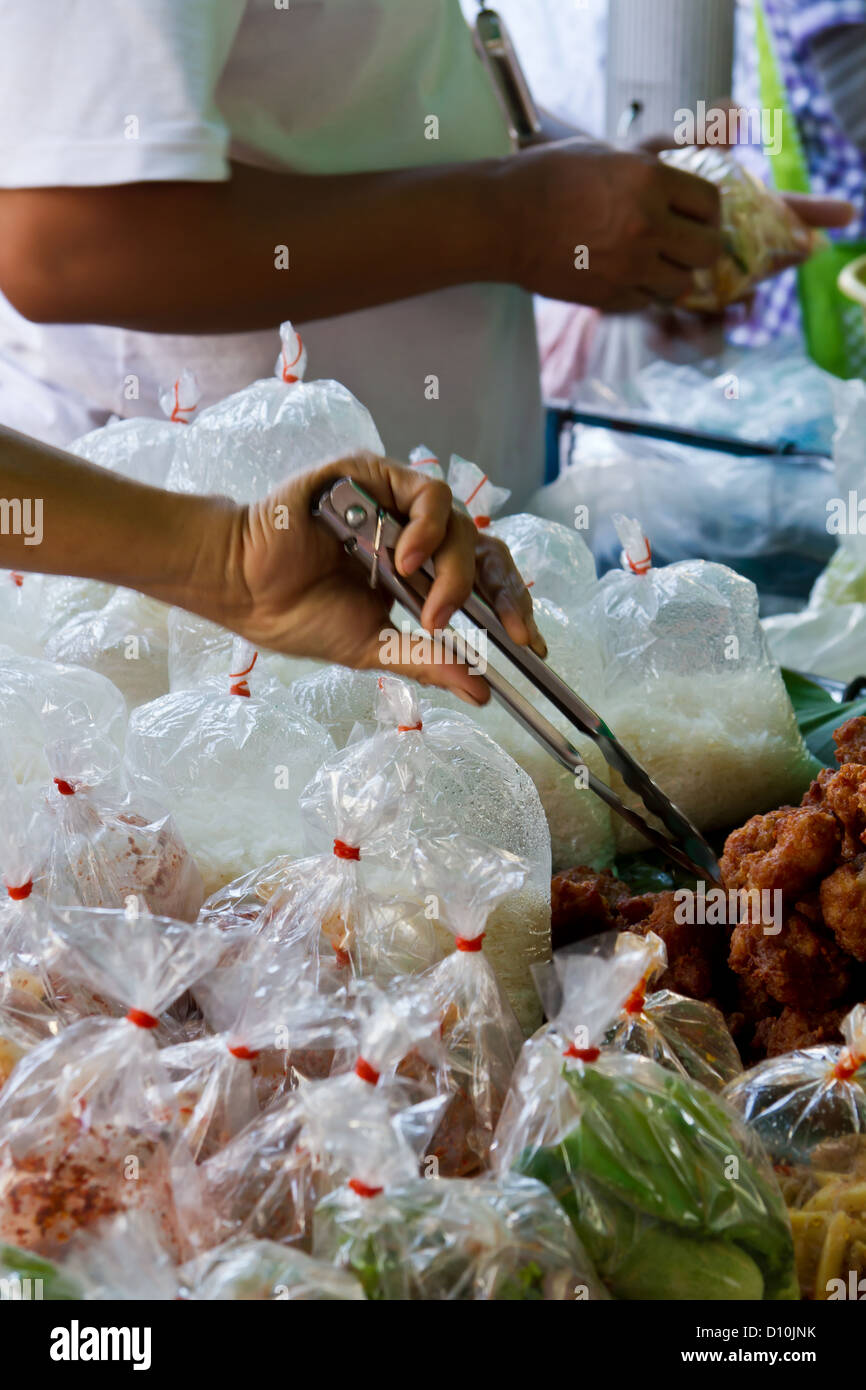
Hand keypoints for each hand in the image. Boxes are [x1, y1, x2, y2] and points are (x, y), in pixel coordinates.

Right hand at [219, 453, 545, 705]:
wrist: (244, 588)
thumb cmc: (298, 613)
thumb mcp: (375, 647)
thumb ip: (429, 662)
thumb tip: (481, 691)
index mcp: (420, 573)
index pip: (483, 583)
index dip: (512, 609)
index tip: (532, 648)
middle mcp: (416, 534)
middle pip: (484, 551)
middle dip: (506, 593)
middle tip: (512, 632)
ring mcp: (397, 503)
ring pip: (460, 525)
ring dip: (455, 573)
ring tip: (433, 610)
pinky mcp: (376, 475)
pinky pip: (428, 492)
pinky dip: (428, 528)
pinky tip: (406, 560)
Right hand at [499, 138, 722, 311]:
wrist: (502, 220)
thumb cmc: (549, 177)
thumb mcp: (605, 152)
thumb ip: (652, 157)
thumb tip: (705, 133)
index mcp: (649, 180)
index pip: (710, 203)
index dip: (708, 211)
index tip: (697, 216)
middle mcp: (646, 225)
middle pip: (707, 249)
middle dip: (700, 246)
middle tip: (685, 245)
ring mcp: (629, 265)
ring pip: (682, 284)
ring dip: (672, 275)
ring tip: (654, 264)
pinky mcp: (609, 296)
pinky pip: (646, 303)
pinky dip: (642, 293)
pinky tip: (624, 276)